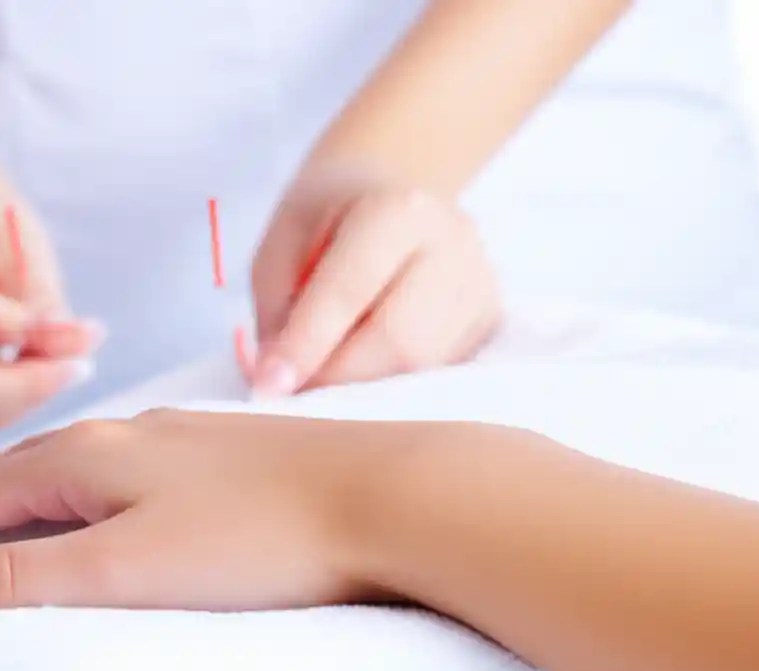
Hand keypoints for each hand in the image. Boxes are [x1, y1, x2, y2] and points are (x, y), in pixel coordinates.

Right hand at [0, 180, 102, 436]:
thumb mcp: (19, 243)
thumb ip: (41, 300)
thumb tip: (74, 354)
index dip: (31, 335)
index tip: (88, 332)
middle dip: (25, 387)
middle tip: (81, 368)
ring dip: (17, 402)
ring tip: (61, 367)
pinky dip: (1, 406)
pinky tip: (31, 375)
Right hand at [0, 410, 545, 617]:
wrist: (389, 492)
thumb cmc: (258, 537)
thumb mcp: (123, 567)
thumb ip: (20, 578)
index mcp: (96, 459)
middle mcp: (136, 434)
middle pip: (33, 461)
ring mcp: (190, 436)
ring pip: (89, 454)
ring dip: (38, 474)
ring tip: (14, 480)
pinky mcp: (237, 448)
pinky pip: (141, 457)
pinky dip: (101, 472)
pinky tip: (127, 474)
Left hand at [250, 166, 500, 395]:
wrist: (392, 191)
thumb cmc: (328, 218)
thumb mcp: (283, 242)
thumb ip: (278, 307)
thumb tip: (281, 381)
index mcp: (400, 210)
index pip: (350, 290)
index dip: (306, 344)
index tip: (268, 385)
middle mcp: (454, 245)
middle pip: (401, 343)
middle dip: (340, 380)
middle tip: (296, 391)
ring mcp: (481, 285)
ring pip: (424, 370)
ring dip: (365, 389)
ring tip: (327, 376)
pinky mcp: (490, 321)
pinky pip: (439, 375)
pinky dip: (393, 384)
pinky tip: (365, 367)